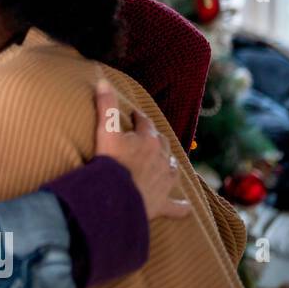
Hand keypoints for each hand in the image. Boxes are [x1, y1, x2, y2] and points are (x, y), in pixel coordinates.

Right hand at [93, 79, 190, 221]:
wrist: (115, 196)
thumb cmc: (110, 162)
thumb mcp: (105, 130)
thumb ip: (105, 105)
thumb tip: (102, 80)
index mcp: (148, 140)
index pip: (145, 124)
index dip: (140, 119)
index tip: (135, 116)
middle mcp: (161, 159)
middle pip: (162, 144)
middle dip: (156, 140)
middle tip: (148, 138)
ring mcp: (164, 182)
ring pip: (172, 169)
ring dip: (168, 165)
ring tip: (164, 163)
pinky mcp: (162, 203)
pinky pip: (177, 206)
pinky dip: (181, 207)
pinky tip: (185, 208)